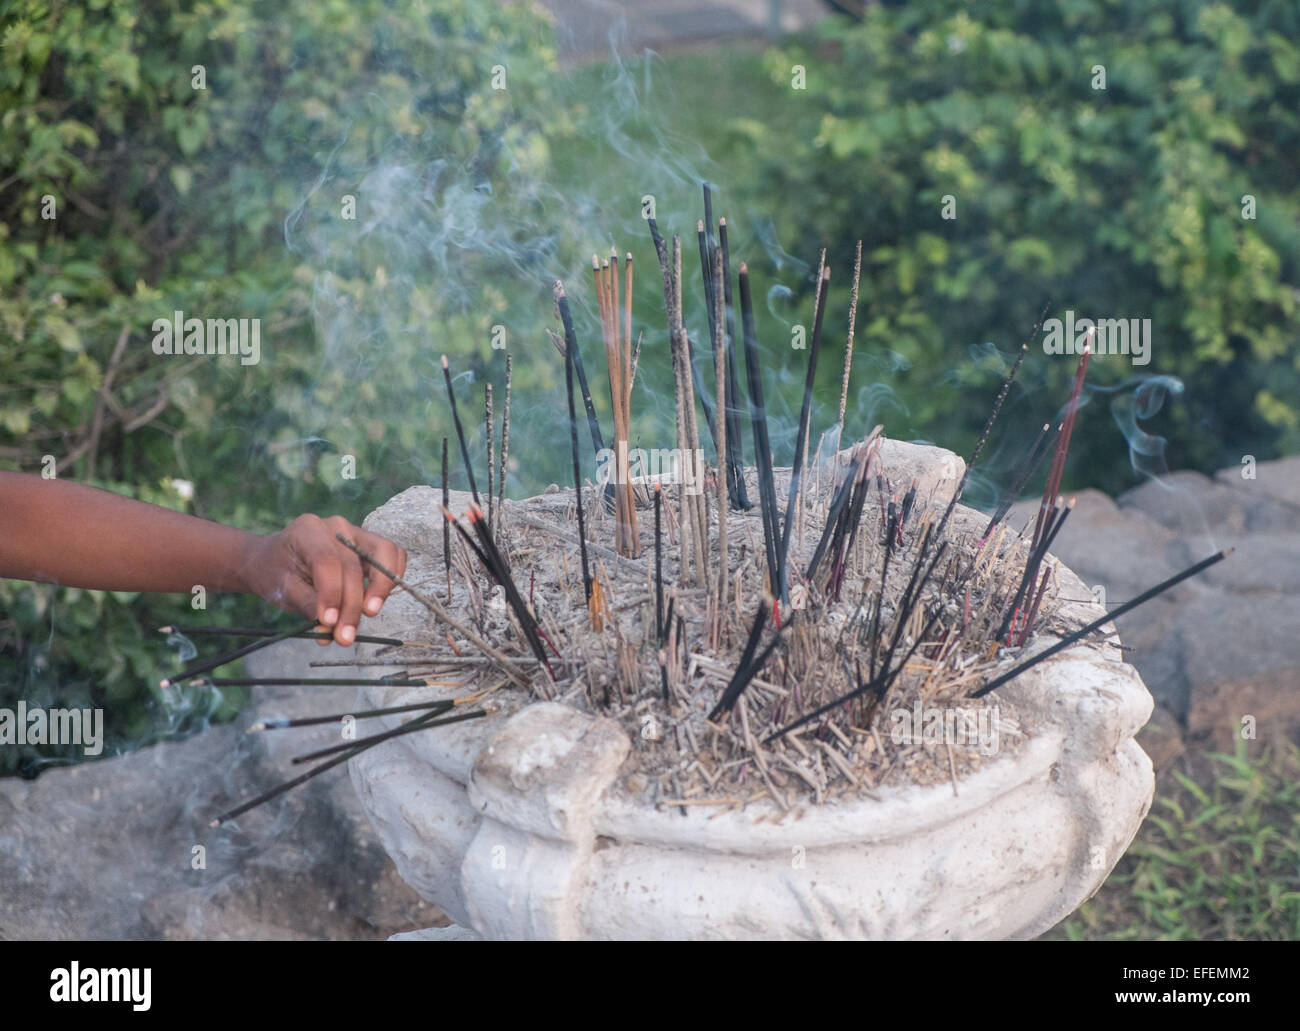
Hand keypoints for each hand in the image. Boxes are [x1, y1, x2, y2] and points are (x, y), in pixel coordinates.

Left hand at [243, 515, 406, 644]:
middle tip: (345, 636)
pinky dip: (391, 577)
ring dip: (380, 588)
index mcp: (309, 530)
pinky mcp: (370, 544)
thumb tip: (330, 627)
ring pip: (384, 553)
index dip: (331, 594)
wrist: (277, 560)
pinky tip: (376, 600)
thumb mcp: (282, 589)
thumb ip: (307, 604)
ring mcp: (357, 532)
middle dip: (351, 605)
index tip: (329, 623)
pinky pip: (393, 555)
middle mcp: (337, 527)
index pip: (327, 561)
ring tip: (369, 614)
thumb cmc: (277, 572)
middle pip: (353, 566)